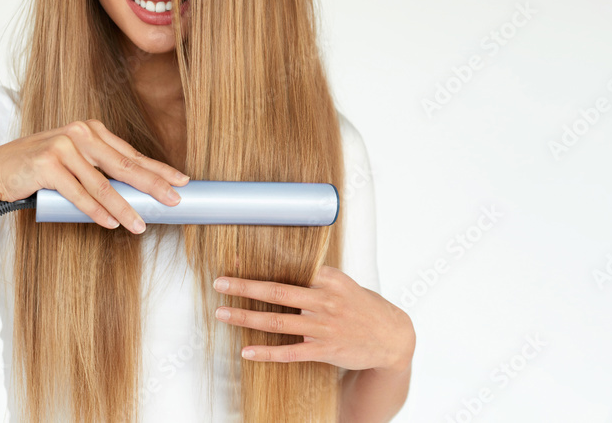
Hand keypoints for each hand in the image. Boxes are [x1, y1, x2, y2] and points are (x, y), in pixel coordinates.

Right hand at [0, 119, 189, 233]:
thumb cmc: (40, 170)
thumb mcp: (75, 164)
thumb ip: (101, 171)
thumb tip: (137, 194)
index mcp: (92, 131)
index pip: (132, 155)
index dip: (159, 169)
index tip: (182, 181)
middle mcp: (81, 133)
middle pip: (124, 166)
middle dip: (153, 186)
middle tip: (175, 200)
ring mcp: (64, 146)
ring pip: (102, 185)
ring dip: (124, 207)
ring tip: (141, 224)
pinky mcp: (47, 163)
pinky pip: (78, 193)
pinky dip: (96, 210)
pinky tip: (111, 222)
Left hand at [213, 265, 414, 372]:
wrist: (392, 336)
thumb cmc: (363, 307)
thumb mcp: (343, 284)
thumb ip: (316, 277)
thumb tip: (285, 266)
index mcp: (329, 279)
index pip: (289, 268)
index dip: (261, 264)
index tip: (235, 259)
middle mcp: (325, 301)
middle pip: (278, 292)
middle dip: (245, 287)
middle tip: (219, 283)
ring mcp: (324, 327)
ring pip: (279, 322)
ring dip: (247, 317)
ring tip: (223, 313)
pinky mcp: (325, 351)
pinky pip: (290, 352)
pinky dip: (267, 352)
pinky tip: (247, 351)